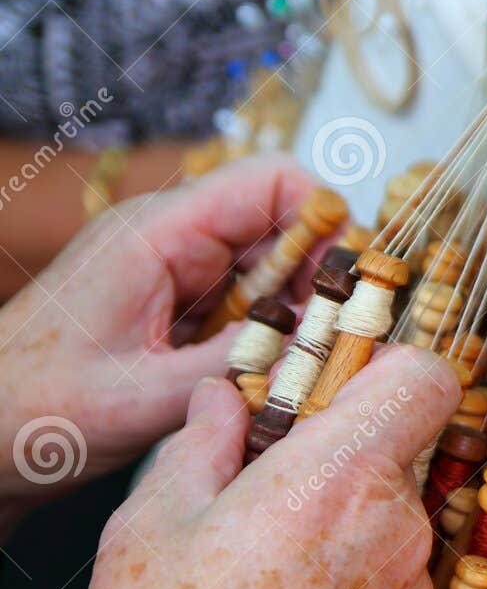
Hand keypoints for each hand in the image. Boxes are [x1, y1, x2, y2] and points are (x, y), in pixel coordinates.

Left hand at [0, 156, 314, 528]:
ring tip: (295, 363)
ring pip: (272, 262)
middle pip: (284, 222)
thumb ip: (240, 365)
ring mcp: (174, 265)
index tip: (347, 284)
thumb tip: (323, 345)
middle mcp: (171, 237)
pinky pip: (248, 295)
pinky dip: (269, 327)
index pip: (272, 181)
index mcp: (159, 236)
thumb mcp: (146, 396)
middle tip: (329, 341)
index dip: (325, 219)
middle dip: (319, 277)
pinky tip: (263, 369)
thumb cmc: (37, 408)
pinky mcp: (176, 296)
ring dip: (296, 308)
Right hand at [58, 344, 460, 588]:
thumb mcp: (151, 527)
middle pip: (401, 451)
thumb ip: (203, 444)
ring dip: (345, 524)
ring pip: (394, 520)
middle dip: (344, 454)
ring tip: (260, 569)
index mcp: (341, 478)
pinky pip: (394, 582)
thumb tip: (224, 402)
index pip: (426, 378)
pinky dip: (353, 583)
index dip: (389, 366)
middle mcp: (398, 530)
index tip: (340, 382)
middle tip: (267, 485)